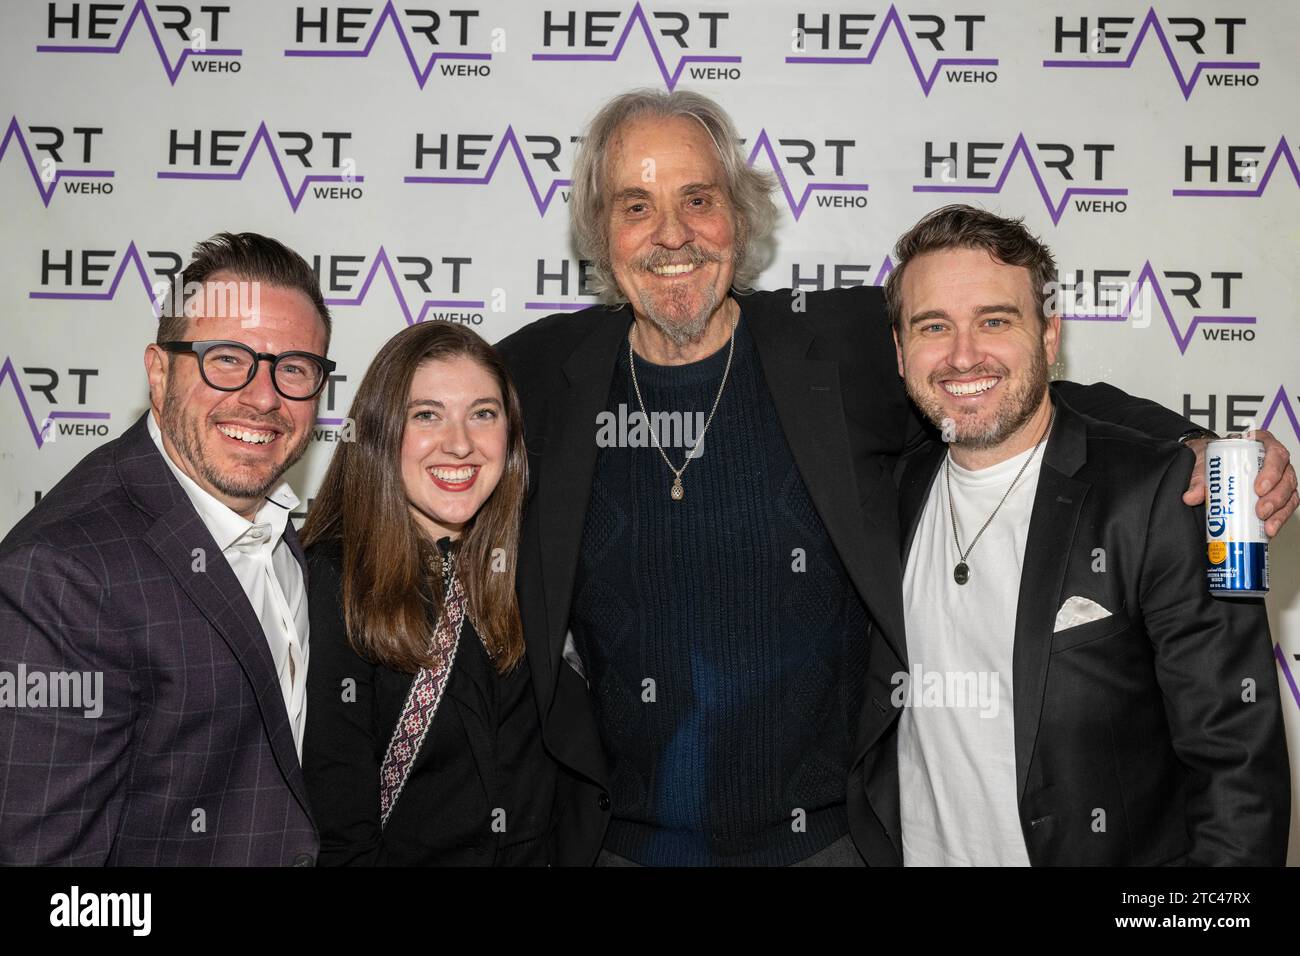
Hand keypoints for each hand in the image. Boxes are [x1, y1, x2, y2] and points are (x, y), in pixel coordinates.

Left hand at [1182, 430, 1297, 536]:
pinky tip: (1269, 529)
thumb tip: (1191, 496)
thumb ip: (1198, 477)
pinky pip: (1285, 507)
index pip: (1276, 454)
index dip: (1272, 472)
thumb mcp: (1205, 461)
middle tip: (1260, 510)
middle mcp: (1276, 462)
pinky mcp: (1278, 496)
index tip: (1258, 488)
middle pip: (1286, 478)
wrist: (1211, 463)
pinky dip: (1278, 519)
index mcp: (1262, 445)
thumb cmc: (1215, 457)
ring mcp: (1280, 479)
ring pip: (1289, 494)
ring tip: (1266, 524)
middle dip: (1275, 497)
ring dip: (1279, 511)